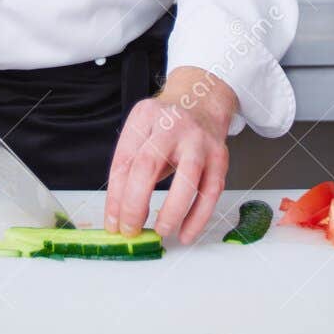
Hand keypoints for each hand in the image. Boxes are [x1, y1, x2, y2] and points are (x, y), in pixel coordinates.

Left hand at [104, 68, 236, 243]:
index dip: (115, 197)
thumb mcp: (141, 132)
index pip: (123, 161)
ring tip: (160, 231)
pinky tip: (185, 232)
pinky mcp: (220, 156)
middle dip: (135, 204)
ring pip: (187, 179)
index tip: (113, 223)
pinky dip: (197, 218)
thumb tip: (118, 215)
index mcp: (145, 117)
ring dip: (171, 212)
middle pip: (148, 165)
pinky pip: (210, 192)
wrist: (202, 101)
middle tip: (131, 229)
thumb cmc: (166, 125)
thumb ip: (129, 168)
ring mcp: (199, 140)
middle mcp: (172, 125)